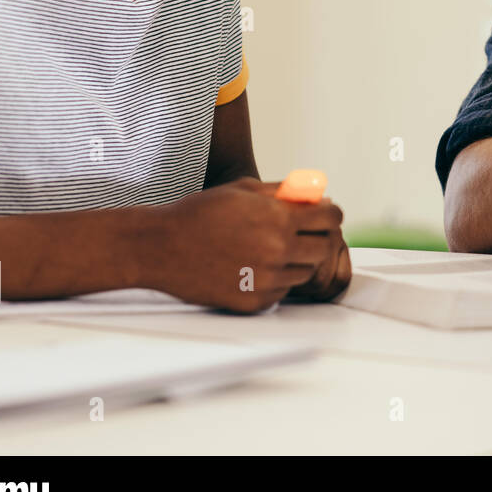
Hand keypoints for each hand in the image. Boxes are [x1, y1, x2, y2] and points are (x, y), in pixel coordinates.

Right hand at [150, 177, 349, 312]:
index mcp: (279, 219)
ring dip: (296, 260)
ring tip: (268, 249)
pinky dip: (275, 280)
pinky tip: (251, 267)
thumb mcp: (244, 190)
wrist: (160, 247)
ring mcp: (267, 280)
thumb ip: (285, 191)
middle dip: (317, 237)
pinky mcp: (254, 302)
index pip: (332, 218)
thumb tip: (317, 195)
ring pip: (306, 272)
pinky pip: (282, 291)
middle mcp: (278, 251)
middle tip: (301, 232)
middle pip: (325, 247)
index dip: (330, 213)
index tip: (323, 215)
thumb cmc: (201, 213)